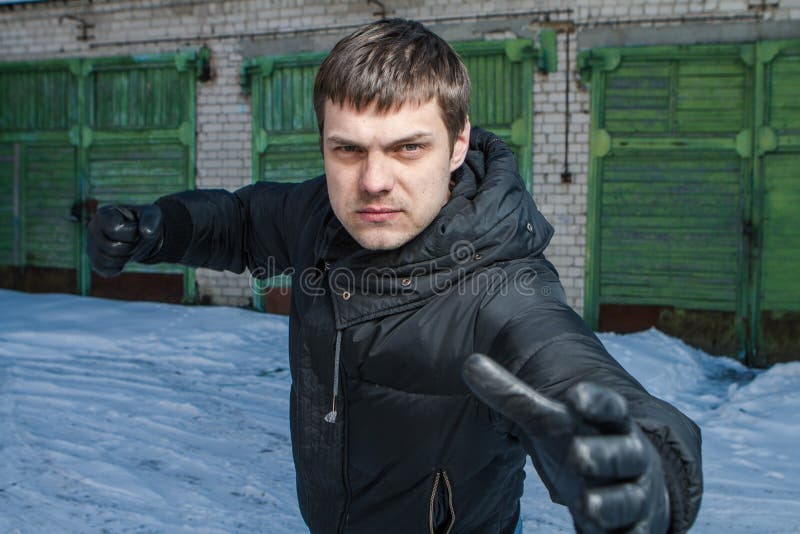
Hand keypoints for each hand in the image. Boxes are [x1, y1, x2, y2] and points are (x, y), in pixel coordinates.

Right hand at [86, 204, 163, 277]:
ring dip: (126, 258)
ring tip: (130, 247)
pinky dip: (118, 268)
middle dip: (130, 247)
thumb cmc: (144, 222)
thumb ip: (151, 220)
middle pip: (111, 247)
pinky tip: (123, 258)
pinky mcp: (94, 260)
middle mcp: (93, 227)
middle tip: (135, 240)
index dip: (131, 233)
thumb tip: (147, 232)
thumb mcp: (152, 215)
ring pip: (106, 260)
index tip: (136, 227)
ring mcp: (92, 244)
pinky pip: (105, 271)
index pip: (114, 229)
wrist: (143, 236)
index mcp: (104, 213)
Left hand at [462, 354, 668, 533]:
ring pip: (627, 498)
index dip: (596, 402)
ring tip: (586, 506)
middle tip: (578, 455)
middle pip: (621, 453)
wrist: (632, 484)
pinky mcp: (635, 526)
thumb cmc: (581, 443)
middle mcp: (629, 455)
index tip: (575, 396)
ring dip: (609, 502)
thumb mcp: (549, 422)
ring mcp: (633, 492)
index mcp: (610, 423)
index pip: (609, 407)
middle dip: (602, 455)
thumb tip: (470, 363)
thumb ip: (512, 396)